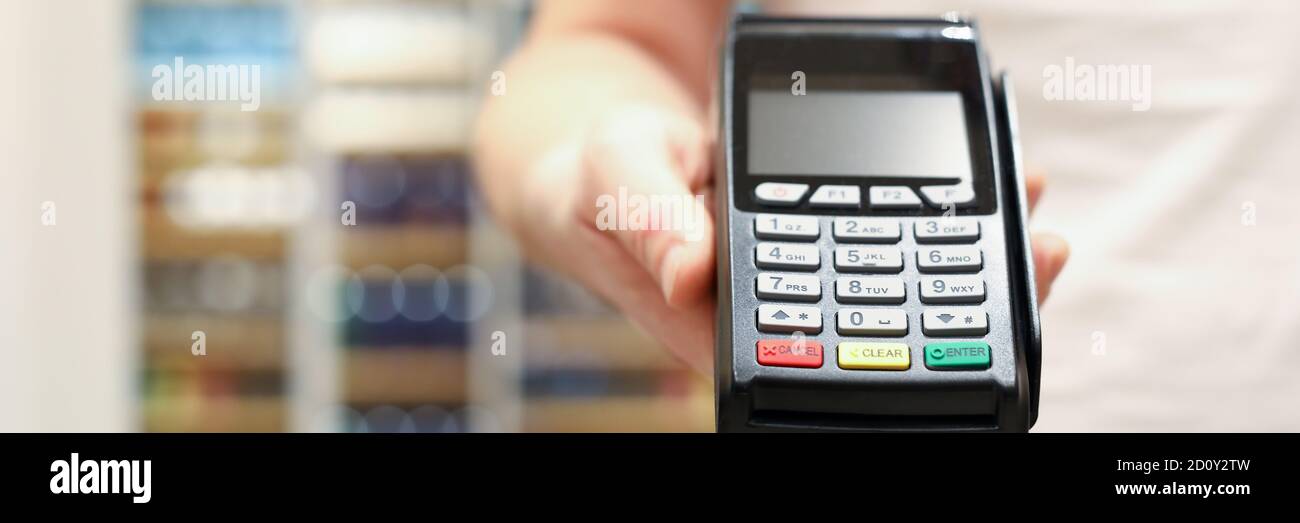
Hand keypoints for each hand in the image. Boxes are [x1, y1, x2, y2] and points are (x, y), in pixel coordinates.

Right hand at [522, 104, 1067, 374]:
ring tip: (1035, 230)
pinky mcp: (812, 246)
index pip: (812, 356)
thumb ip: (647, 217)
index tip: (954, 324)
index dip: (889, 352)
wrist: (598, 167)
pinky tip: (987, 204)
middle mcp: (770, 312)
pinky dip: (937, 225)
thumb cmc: (597, 182)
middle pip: (874, 333)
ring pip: (892, 294)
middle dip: (958, 305)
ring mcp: (797, 280)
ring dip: (965, 265)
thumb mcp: (614, 177)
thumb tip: (690, 270)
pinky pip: (884, 245)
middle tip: (1038, 255)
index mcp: (720, 319)